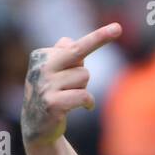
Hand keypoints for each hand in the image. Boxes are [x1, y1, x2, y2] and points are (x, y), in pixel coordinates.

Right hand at [21, 23, 120, 145]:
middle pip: (78, 52)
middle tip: (117, 28)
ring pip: (84, 76)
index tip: (117, 27)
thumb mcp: (53, 72)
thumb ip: (63, 54)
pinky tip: (85, 107)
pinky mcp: (52, 103)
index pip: (72, 45)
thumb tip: (69, 41)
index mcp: (41, 56)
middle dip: (98, 38)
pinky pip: (84, 96)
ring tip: (70, 96)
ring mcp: (45, 85)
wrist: (36, 127)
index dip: (95, 39)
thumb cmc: (51, 94)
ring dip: (83, 88)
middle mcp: (41, 67)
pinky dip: (89, 102)